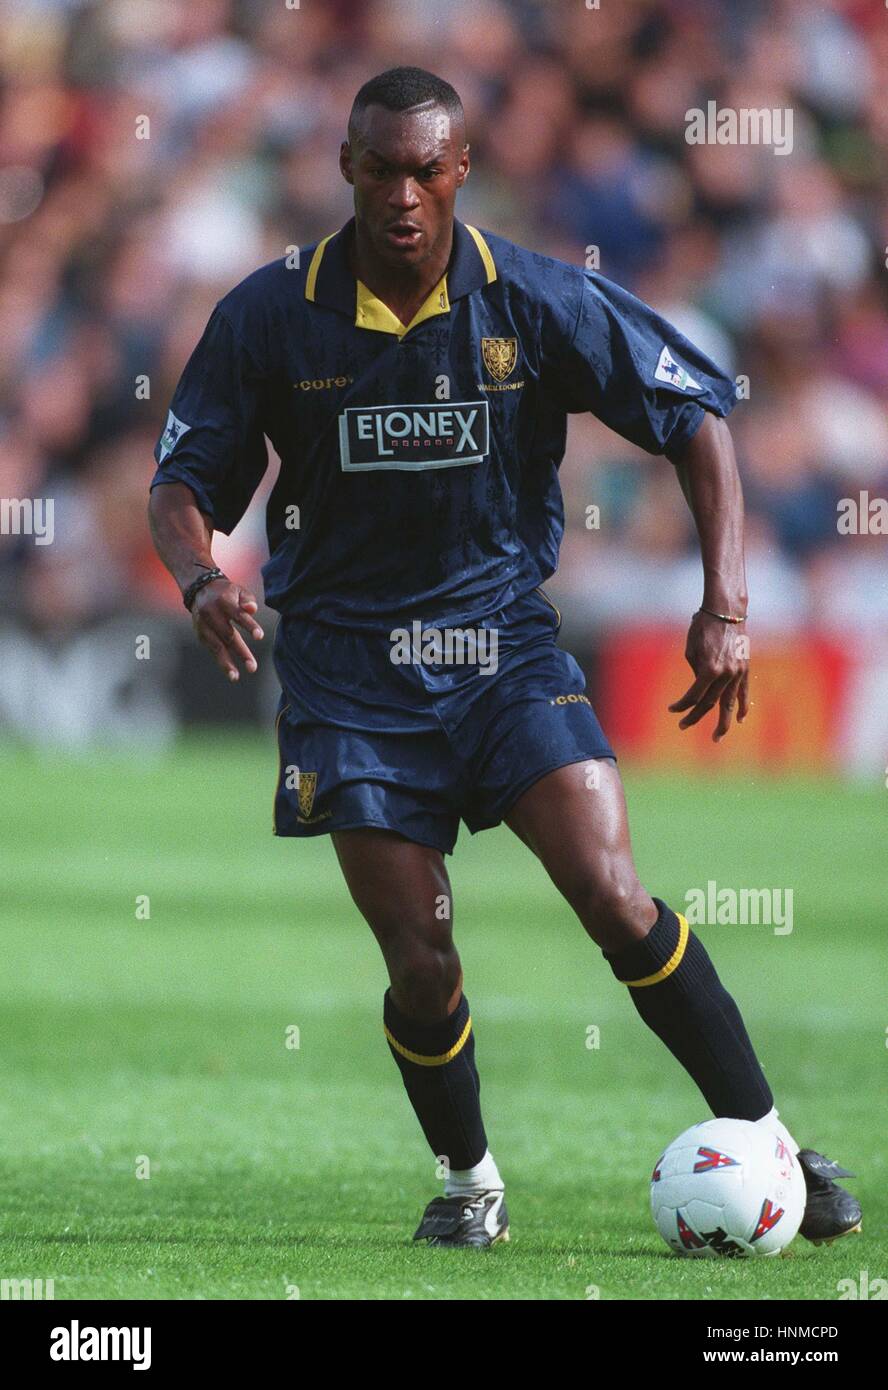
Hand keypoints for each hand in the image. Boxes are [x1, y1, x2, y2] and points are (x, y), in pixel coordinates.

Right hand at [190, 579, 263, 680]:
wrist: (200, 589)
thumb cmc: (227, 593)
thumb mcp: (238, 591)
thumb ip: (248, 600)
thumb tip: (252, 610)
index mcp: (223, 601)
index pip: (238, 615)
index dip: (249, 625)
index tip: (259, 636)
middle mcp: (211, 614)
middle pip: (228, 635)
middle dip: (241, 652)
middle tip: (252, 667)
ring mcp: (203, 625)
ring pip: (216, 646)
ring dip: (226, 663)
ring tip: (235, 677)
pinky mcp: (200, 633)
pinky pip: (212, 649)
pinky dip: (220, 660)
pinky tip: (230, 671)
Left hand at [668, 610, 748, 741]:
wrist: (727, 611)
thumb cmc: (703, 626)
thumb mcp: (691, 649)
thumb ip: (695, 671)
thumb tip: (699, 687)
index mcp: (709, 669)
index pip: (693, 696)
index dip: (681, 705)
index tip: (672, 710)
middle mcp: (725, 674)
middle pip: (709, 703)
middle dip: (695, 716)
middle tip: (683, 726)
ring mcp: (737, 673)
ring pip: (729, 703)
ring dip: (723, 722)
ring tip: (716, 737)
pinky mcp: (745, 669)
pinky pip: (744, 692)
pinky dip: (743, 706)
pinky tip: (739, 719)